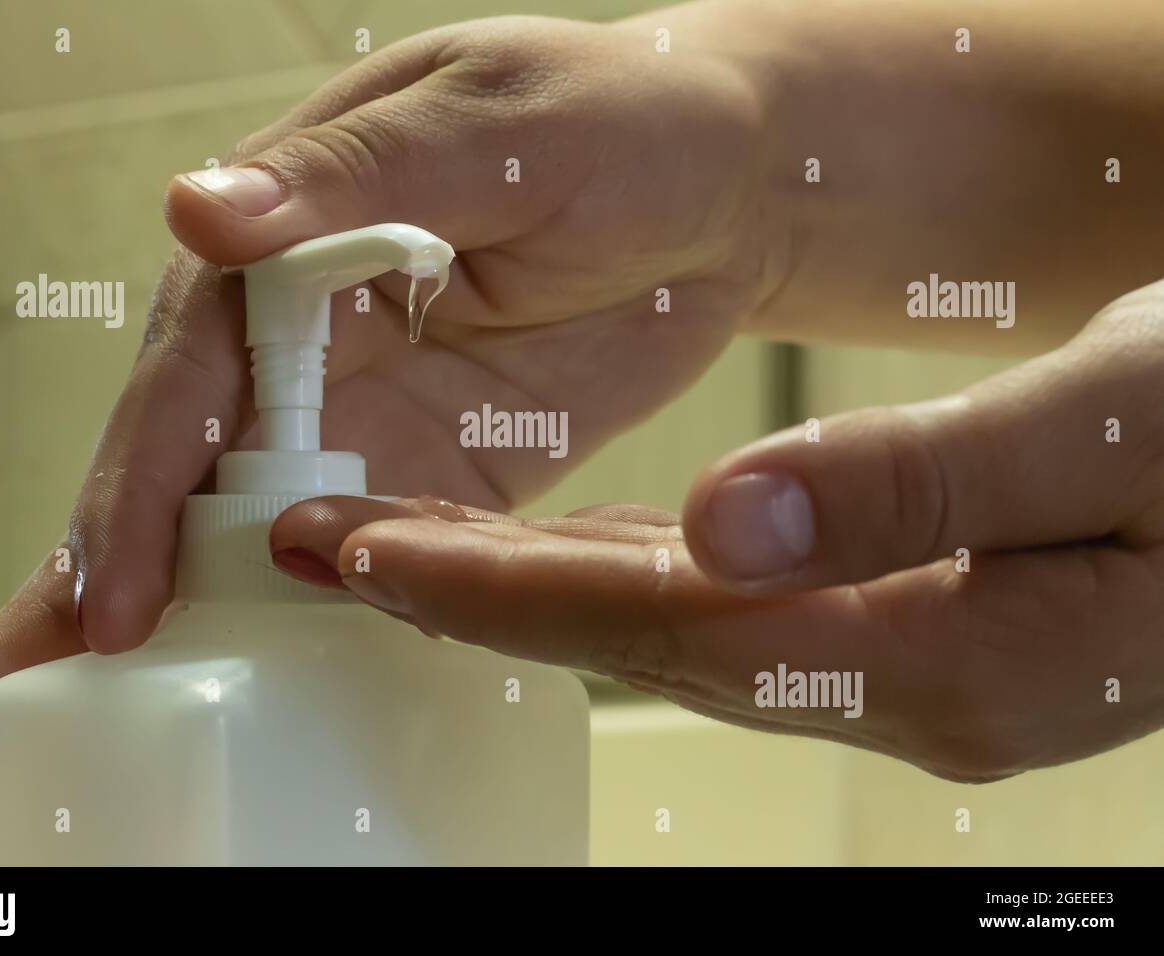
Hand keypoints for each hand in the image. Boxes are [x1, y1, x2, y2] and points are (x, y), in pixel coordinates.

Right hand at [0, 15, 773, 775]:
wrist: (730, 186)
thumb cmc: (616, 118)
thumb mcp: (486, 121)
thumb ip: (352, 176)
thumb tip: (199, 213)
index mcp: (288, 236)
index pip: (190, 372)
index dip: (140, 484)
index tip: (109, 597)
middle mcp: (309, 337)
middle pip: (188, 466)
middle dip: (104, 576)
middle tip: (19, 696)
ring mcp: (374, 413)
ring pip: (255, 526)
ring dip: (180, 620)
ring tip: (95, 720)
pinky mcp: (444, 472)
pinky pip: (367, 555)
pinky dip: (307, 620)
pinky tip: (251, 685)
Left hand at [270, 281, 1163, 781]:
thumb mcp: (1109, 430)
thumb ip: (917, 485)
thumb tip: (728, 524)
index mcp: (943, 658)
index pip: (666, 628)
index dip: (505, 594)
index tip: (373, 556)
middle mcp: (904, 689)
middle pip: (643, 641)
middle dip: (480, 597)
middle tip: (337, 546)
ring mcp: (903, 668)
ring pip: (673, 627)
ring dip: (536, 587)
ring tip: (408, 542)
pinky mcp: (904, 630)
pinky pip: (730, 610)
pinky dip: (629, 577)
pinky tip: (567, 550)